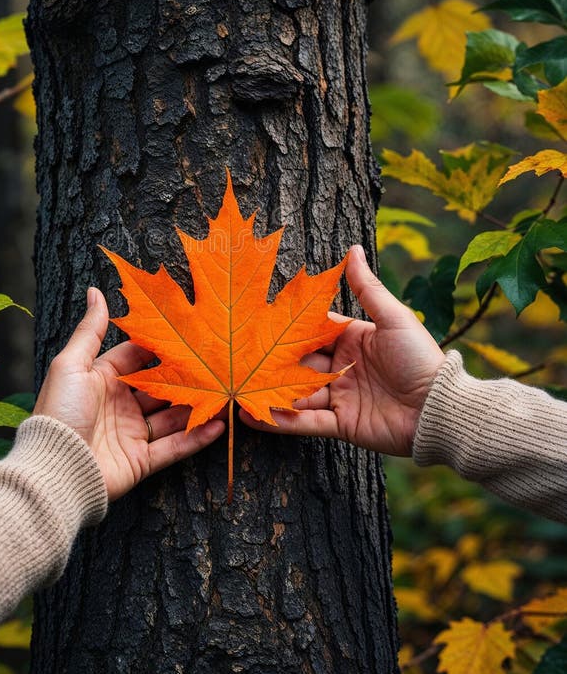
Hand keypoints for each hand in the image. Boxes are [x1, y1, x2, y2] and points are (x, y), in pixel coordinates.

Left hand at [34, 288, 224, 499]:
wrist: (53, 470)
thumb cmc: (59, 413)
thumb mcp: (71, 365)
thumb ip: (89, 331)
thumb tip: (96, 291)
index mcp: (102, 379)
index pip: (138, 356)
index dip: (161, 347)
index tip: (190, 333)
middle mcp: (120, 404)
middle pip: (161, 386)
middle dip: (186, 376)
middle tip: (216, 362)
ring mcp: (132, 433)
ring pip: (172, 416)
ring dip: (198, 405)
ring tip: (226, 392)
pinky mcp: (141, 461)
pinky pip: (175, 447)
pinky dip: (197, 437)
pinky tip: (220, 425)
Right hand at [239, 245, 445, 455]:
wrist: (439, 409)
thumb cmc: (419, 358)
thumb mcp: (393, 318)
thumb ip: (367, 287)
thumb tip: (353, 249)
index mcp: (351, 339)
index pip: (311, 329)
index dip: (284, 326)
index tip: (254, 319)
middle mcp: (341, 367)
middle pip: (297, 362)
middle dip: (268, 361)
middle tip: (234, 357)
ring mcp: (339, 396)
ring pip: (295, 393)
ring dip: (267, 392)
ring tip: (234, 390)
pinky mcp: (341, 424)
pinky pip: (305, 423)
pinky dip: (280, 422)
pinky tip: (251, 417)